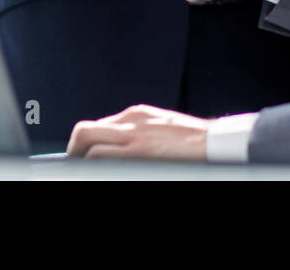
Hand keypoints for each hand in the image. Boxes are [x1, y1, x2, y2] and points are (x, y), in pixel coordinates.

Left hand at [66, 104, 209, 160]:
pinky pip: (106, 161)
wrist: (215, 142)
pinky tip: (100, 174)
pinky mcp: (141, 153)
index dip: (84, 145)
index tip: (80, 157)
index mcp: (135, 114)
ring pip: (91, 149)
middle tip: (75, 167)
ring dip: (83, 164)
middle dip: (74, 152)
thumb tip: (118, 146)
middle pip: (84, 132)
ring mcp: (134, 138)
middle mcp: (130, 122)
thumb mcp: (160, 125)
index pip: (97, 126)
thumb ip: (138, 131)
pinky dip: (98, 169)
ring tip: (84, 174)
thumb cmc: (192, 139)